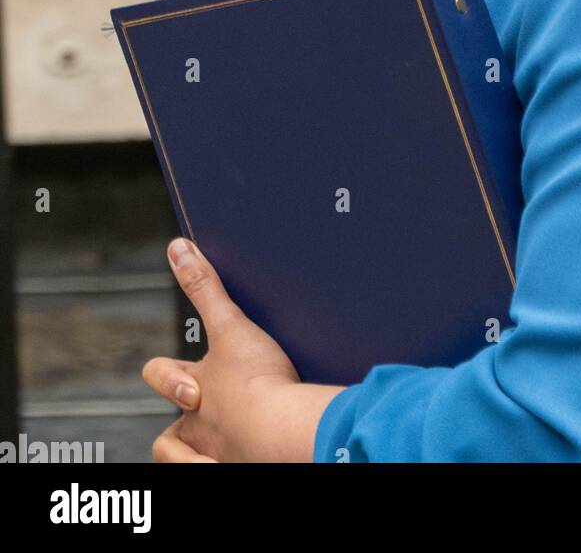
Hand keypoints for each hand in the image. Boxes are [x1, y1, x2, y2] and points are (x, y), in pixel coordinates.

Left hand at [143, 238, 345, 461]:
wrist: (282, 433)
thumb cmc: (257, 383)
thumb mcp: (230, 325)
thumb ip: (205, 287)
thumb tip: (177, 247)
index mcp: (193, 391)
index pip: (160, 377)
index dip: (167, 373)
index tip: (189, 377)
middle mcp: (196, 429)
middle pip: (168, 435)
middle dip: (182, 420)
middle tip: (203, 406)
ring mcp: (215, 456)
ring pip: (183, 460)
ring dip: (191, 453)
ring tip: (214, 444)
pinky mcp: (240, 469)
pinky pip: (215, 471)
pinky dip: (217, 464)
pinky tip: (234, 458)